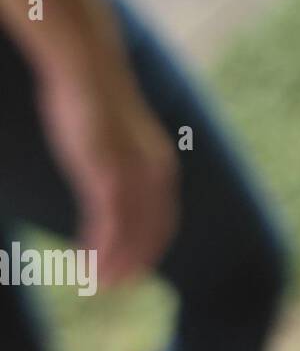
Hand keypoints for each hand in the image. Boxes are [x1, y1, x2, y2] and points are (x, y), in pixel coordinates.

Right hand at [36, 55, 177, 284]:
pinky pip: (108, 222)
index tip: (134, 271)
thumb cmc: (92, 99)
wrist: (84, 64)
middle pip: (150, 233)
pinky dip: (99, 246)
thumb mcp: (117, 135)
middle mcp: (153, 174)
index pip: (162, 221)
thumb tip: (112, 177)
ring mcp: (131, 174)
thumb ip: (121, 160)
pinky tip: (86, 260)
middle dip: (133, 264)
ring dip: (113, 262)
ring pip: (128, 233)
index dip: (149, 249)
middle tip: (112, 286)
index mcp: (160, 166)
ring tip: (96, 282)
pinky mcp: (105, 172)